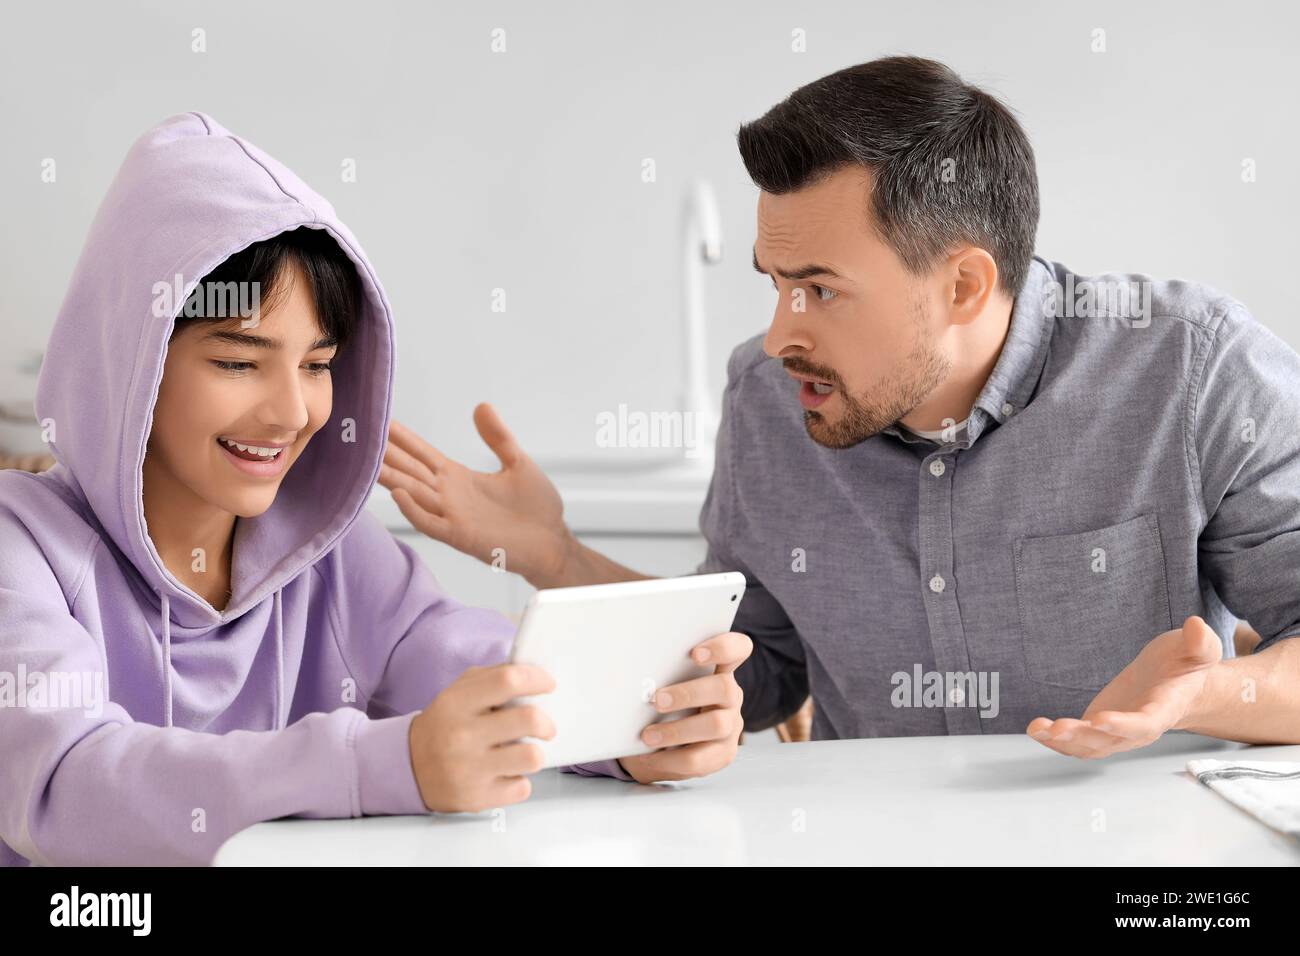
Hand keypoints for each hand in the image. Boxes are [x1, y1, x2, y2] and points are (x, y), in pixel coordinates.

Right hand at [379, 405, 576, 585]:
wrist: (554, 542)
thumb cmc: (537, 507)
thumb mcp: (517, 463)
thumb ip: (497, 437)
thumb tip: (481, 406)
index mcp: (459, 478)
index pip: (422, 453)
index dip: (401, 438)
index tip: (379, 420)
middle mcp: (449, 496)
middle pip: (409, 470)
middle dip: (384, 455)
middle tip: (356, 436)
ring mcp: (453, 516)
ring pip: (413, 494)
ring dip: (390, 478)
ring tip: (366, 462)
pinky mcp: (461, 535)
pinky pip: (431, 522)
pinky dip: (414, 509)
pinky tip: (398, 493)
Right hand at [409, 663, 556, 811]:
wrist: (410, 767)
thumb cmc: (445, 724)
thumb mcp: (459, 691)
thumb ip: (494, 677)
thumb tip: (535, 673)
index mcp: (458, 702)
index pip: (507, 680)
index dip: (536, 679)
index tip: (548, 684)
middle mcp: (462, 735)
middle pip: (529, 719)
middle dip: (546, 723)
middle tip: (545, 726)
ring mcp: (469, 769)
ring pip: (531, 757)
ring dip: (534, 754)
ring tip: (523, 752)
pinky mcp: (476, 798)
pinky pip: (521, 788)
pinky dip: (519, 781)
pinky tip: (505, 774)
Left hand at [616, 631, 752, 782]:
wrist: (658, 747)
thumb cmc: (660, 707)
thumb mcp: (661, 686)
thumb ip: (659, 676)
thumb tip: (633, 673)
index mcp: (719, 669)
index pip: (737, 648)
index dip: (723, 647)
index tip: (695, 653)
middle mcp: (730, 696)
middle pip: (723, 688)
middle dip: (688, 693)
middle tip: (657, 699)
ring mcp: (731, 725)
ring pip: (715, 724)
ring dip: (677, 730)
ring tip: (648, 735)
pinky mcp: (723, 754)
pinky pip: (699, 759)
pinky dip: (669, 758)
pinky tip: (650, 755)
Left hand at [1026, 615, 1222, 758]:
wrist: (1177, 684)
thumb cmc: (1185, 666)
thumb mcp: (1199, 650)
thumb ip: (1200, 643)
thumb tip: (1196, 625)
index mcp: (1164, 710)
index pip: (1145, 723)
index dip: (1123, 725)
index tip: (1099, 719)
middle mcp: (1139, 729)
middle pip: (1111, 741)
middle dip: (1082, 736)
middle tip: (1057, 727)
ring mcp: (1117, 733)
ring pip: (1090, 747)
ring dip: (1063, 742)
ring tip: (1038, 728)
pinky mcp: (1099, 729)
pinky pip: (1077, 743)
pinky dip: (1055, 740)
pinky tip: (1036, 729)